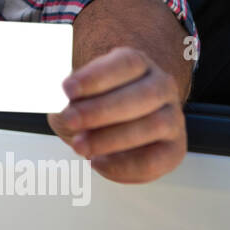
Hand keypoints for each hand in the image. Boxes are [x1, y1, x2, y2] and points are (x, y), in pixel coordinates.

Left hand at [45, 45, 185, 182]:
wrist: (118, 123)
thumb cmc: (94, 104)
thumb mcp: (75, 96)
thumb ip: (66, 98)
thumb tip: (55, 106)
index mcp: (137, 64)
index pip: (125, 63)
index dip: (96, 76)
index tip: (66, 88)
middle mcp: (160, 86)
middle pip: (142, 95)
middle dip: (102, 110)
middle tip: (70, 120)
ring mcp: (172, 117)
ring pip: (154, 125)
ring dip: (112, 139)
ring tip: (80, 146)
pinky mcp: (174, 148)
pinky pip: (157, 160)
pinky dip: (126, 166)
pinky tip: (98, 164)